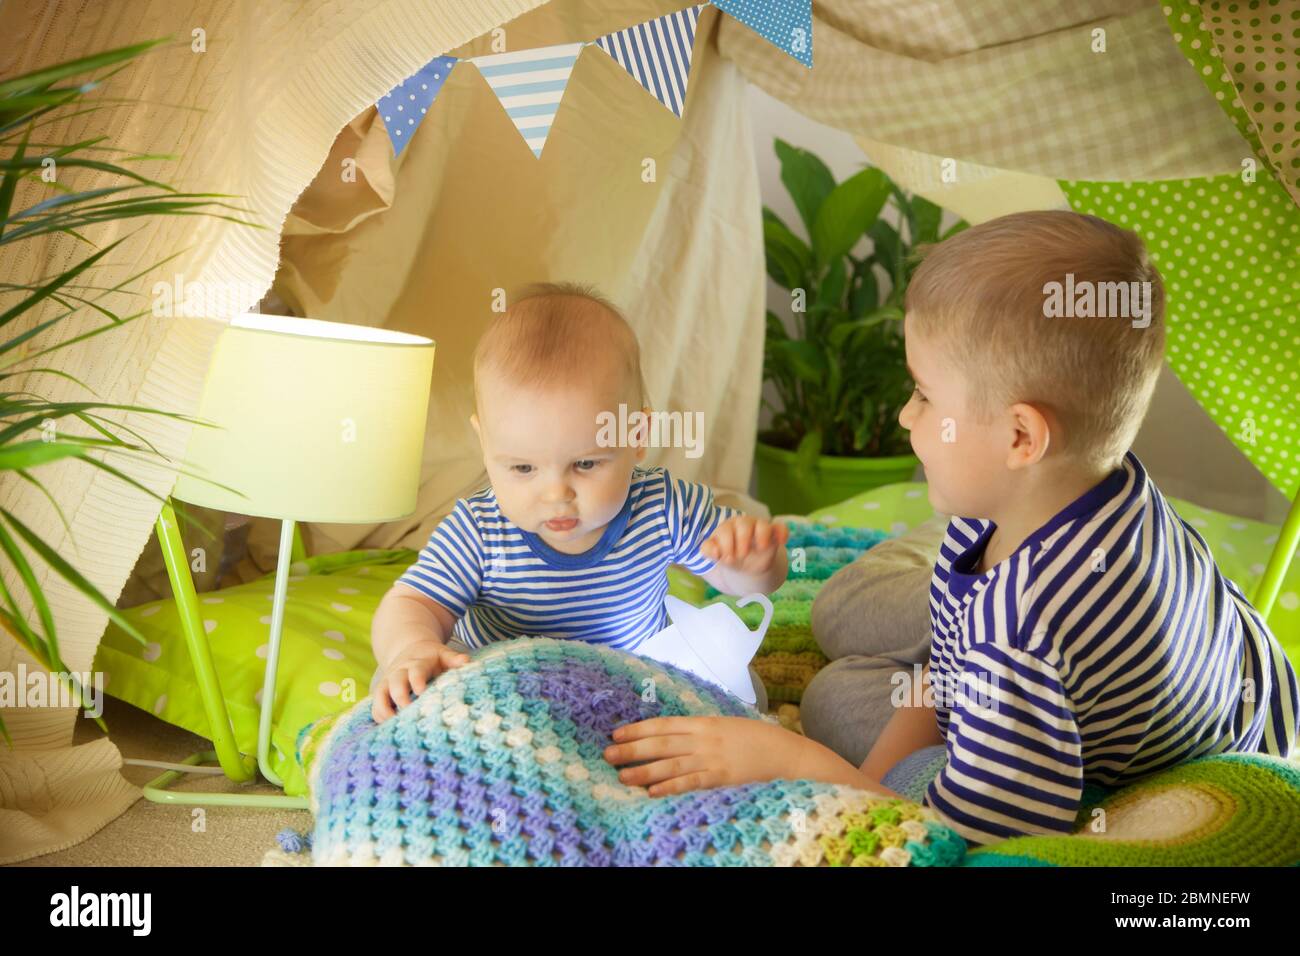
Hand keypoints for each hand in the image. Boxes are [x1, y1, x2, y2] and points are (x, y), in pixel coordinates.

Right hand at [370, 640, 468, 722]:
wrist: (409, 650)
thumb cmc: (431, 658)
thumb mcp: (443, 654)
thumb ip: (453, 659)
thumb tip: (466, 661)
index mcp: (417, 663)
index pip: (416, 671)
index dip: (417, 680)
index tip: (421, 692)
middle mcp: (399, 672)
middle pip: (395, 684)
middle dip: (400, 697)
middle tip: (408, 712)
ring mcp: (387, 683)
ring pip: (380, 695)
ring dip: (385, 710)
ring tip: (394, 725)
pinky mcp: (381, 693)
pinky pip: (375, 706)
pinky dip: (379, 717)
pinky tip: (389, 729)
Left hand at [602, 716, 804, 795]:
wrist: (785, 753)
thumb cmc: (753, 739)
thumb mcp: (723, 726)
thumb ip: (698, 730)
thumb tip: (669, 735)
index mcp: (703, 722)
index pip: (663, 724)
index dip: (638, 728)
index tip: (615, 733)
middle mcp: (704, 738)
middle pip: (661, 743)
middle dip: (632, 749)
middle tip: (607, 754)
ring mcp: (712, 758)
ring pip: (671, 764)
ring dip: (643, 770)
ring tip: (622, 776)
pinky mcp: (722, 777)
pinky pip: (691, 782)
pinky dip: (670, 786)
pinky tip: (652, 792)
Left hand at [700, 515, 788, 575]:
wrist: (747, 565)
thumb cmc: (729, 555)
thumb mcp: (717, 555)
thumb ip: (708, 551)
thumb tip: (714, 551)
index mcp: (727, 528)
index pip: (725, 531)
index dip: (726, 545)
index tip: (727, 559)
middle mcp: (743, 524)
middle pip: (744, 524)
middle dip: (742, 540)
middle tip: (741, 556)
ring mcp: (759, 528)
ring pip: (762, 524)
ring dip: (762, 535)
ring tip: (760, 548)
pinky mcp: (773, 535)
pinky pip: (780, 528)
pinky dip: (782, 533)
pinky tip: (781, 542)